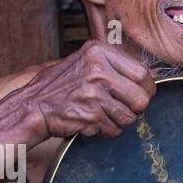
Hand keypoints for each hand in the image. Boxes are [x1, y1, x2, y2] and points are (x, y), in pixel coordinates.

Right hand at [23, 40, 155, 139]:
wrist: (34, 106)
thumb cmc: (62, 86)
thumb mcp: (86, 61)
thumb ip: (114, 65)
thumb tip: (149, 77)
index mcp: (99, 52)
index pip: (142, 73)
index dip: (145, 89)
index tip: (139, 94)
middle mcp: (98, 69)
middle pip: (142, 98)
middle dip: (135, 109)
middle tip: (122, 109)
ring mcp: (94, 93)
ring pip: (130, 117)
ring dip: (119, 121)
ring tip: (102, 114)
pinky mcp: (91, 115)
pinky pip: (114, 129)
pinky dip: (106, 130)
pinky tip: (93, 121)